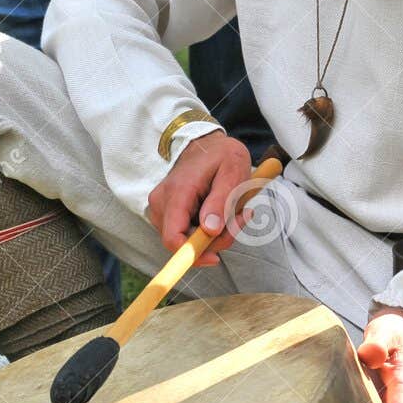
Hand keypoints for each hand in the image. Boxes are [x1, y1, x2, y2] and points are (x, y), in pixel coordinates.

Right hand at [145, 132, 253, 266]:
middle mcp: (162, 203)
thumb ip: (221, 201)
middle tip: (240, 219)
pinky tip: (222, 213)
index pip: (173, 237)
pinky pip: (187, 233)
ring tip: (235, 212)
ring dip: (215, 235)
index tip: (216, 257)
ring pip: (187, 241)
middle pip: (183, 243)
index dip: (193, 254)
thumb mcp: (232, 172)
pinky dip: (208, 230)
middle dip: (214, 240)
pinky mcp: (167, 214)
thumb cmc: (221, 155)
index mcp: (177, 193)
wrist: (206, 144)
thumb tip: (210, 230)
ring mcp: (161, 209)